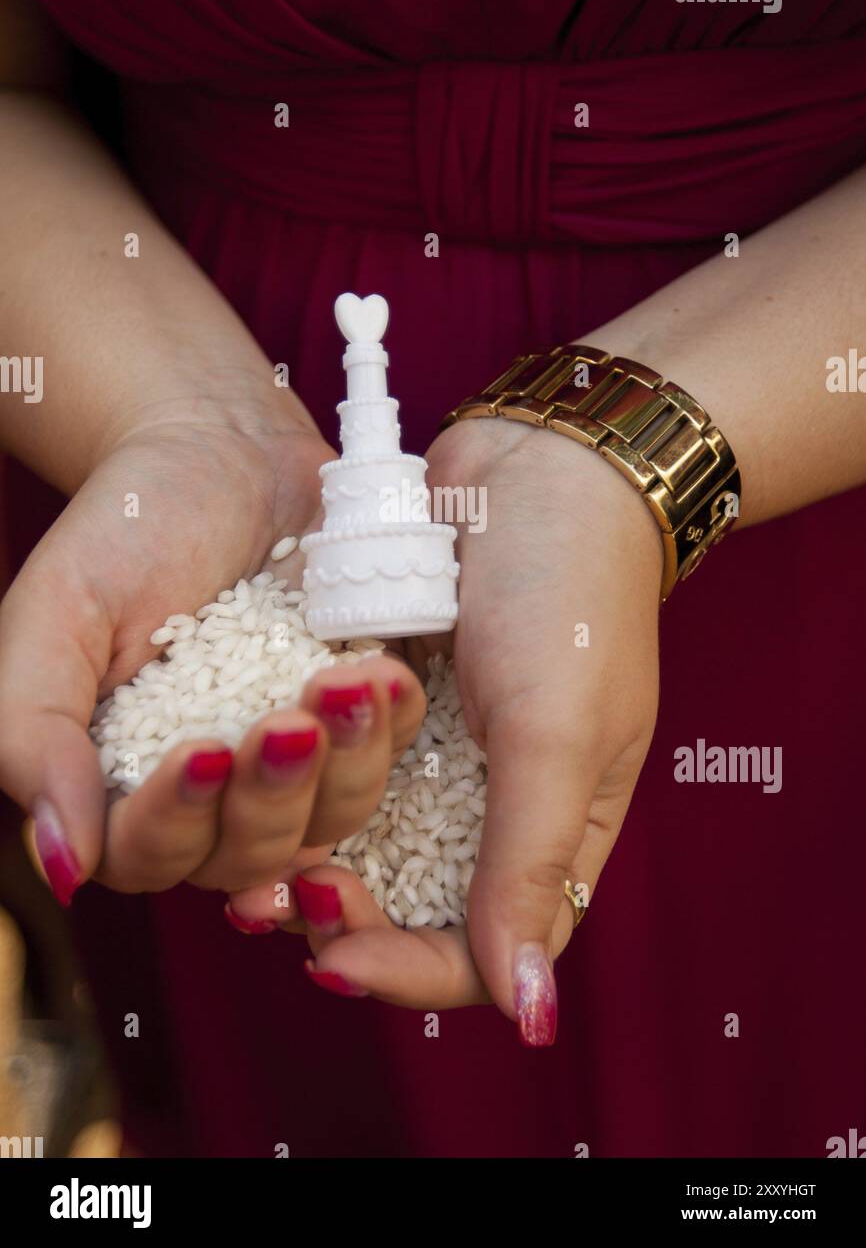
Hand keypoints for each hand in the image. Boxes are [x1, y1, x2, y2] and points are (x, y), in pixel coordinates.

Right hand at [0, 405, 424, 901]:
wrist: (218, 447)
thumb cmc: (126, 527)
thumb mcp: (56, 614)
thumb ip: (34, 734)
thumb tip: (63, 866)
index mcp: (127, 781)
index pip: (147, 854)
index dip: (174, 822)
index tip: (200, 751)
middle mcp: (219, 790)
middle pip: (249, 854)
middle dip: (270, 798)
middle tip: (284, 722)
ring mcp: (303, 759)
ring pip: (331, 819)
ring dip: (343, 769)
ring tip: (343, 687)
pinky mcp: (367, 713)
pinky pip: (396, 750)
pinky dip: (394, 723)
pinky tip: (383, 674)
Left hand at [235, 417, 662, 1042]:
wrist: (539, 464)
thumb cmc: (570, 598)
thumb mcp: (560, 737)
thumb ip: (530, 867)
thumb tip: (532, 1018)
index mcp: (552, 835)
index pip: (478, 954)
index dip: (402, 969)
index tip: (331, 950)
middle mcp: (488, 808)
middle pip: (407, 910)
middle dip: (339, 917)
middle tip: (278, 899)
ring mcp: (433, 753)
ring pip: (360, 844)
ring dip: (303, 856)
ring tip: (248, 859)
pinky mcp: (386, 702)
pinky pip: (335, 767)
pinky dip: (298, 784)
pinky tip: (249, 783)